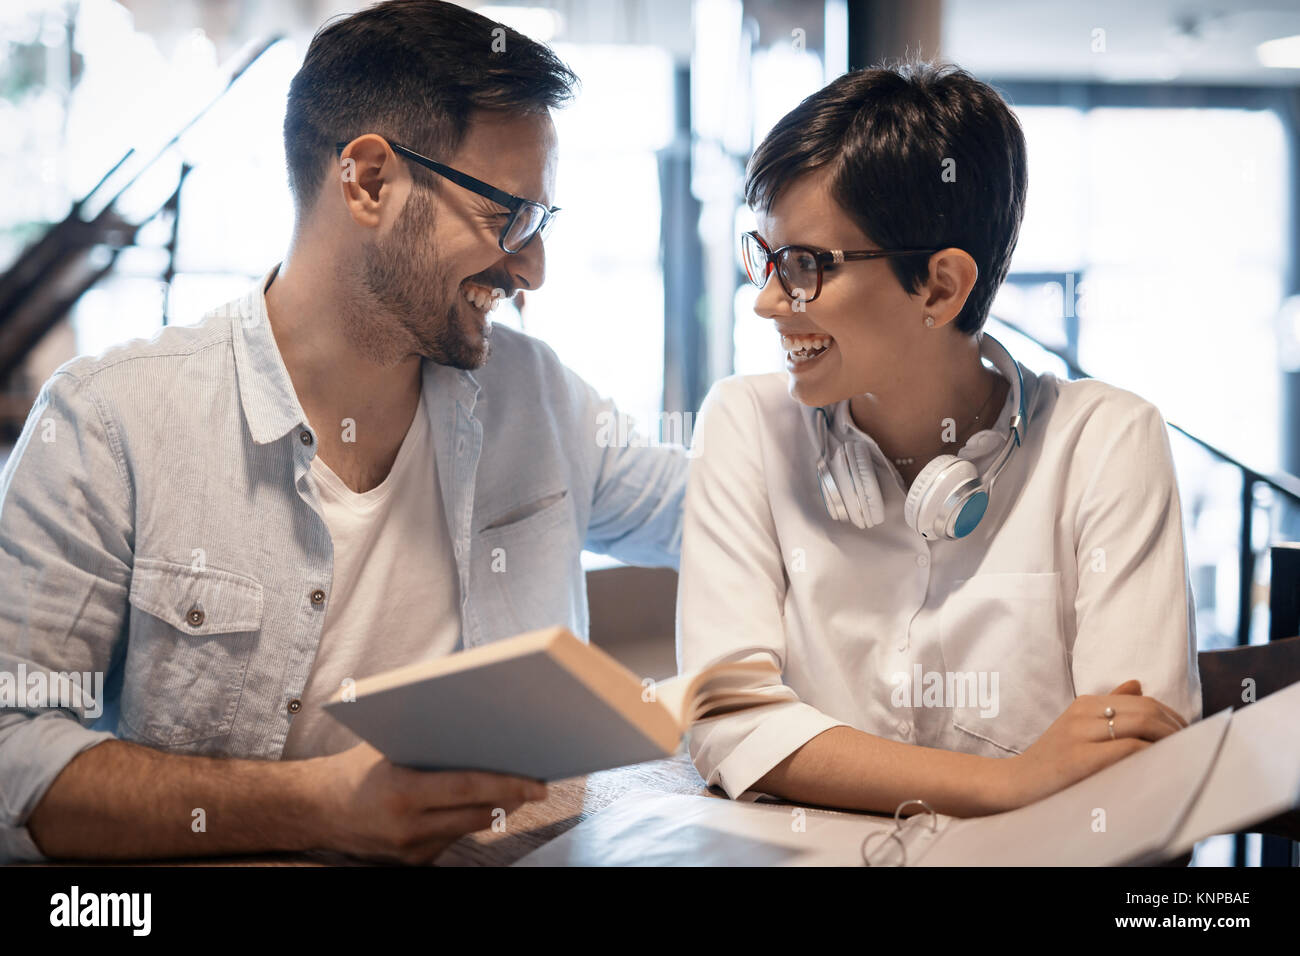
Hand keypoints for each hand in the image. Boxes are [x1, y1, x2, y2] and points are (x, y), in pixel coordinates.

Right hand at [303, 742, 547, 863]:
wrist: (316, 809)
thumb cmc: (355, 768)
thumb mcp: (388, 745)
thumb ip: (427, 740)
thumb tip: (478, 723)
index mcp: (402, 792)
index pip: (467, 789)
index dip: (507, 785)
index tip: (537, 782)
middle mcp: (408, 827)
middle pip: (476, 815)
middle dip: (511, 799)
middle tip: (537, 784)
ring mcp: (411, 850)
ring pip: (468, 828)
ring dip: (493, 809)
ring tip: (516, 789)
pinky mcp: (413, 862)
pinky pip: (452, 838)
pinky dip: (468, 820)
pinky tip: (482, 803)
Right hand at [999, 679, 1187, 809]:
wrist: (1014, 783)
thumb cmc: (1050, 761)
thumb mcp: (1075, 727)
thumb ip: (1107, 707)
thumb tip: (1138, 685)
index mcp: (1084, 704)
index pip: (1141, 701)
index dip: (1171, 717)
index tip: (1186, 735)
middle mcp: (1083, 713)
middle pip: (1145, 710)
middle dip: (1176, 728)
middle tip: (1192, 748)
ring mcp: (1080, 734)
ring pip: (1141, 725)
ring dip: (1170, 741)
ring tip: (1182, 757)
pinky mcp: (1081, 758)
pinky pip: (1129, 748)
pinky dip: (1152, 754)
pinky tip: (1160, 765)